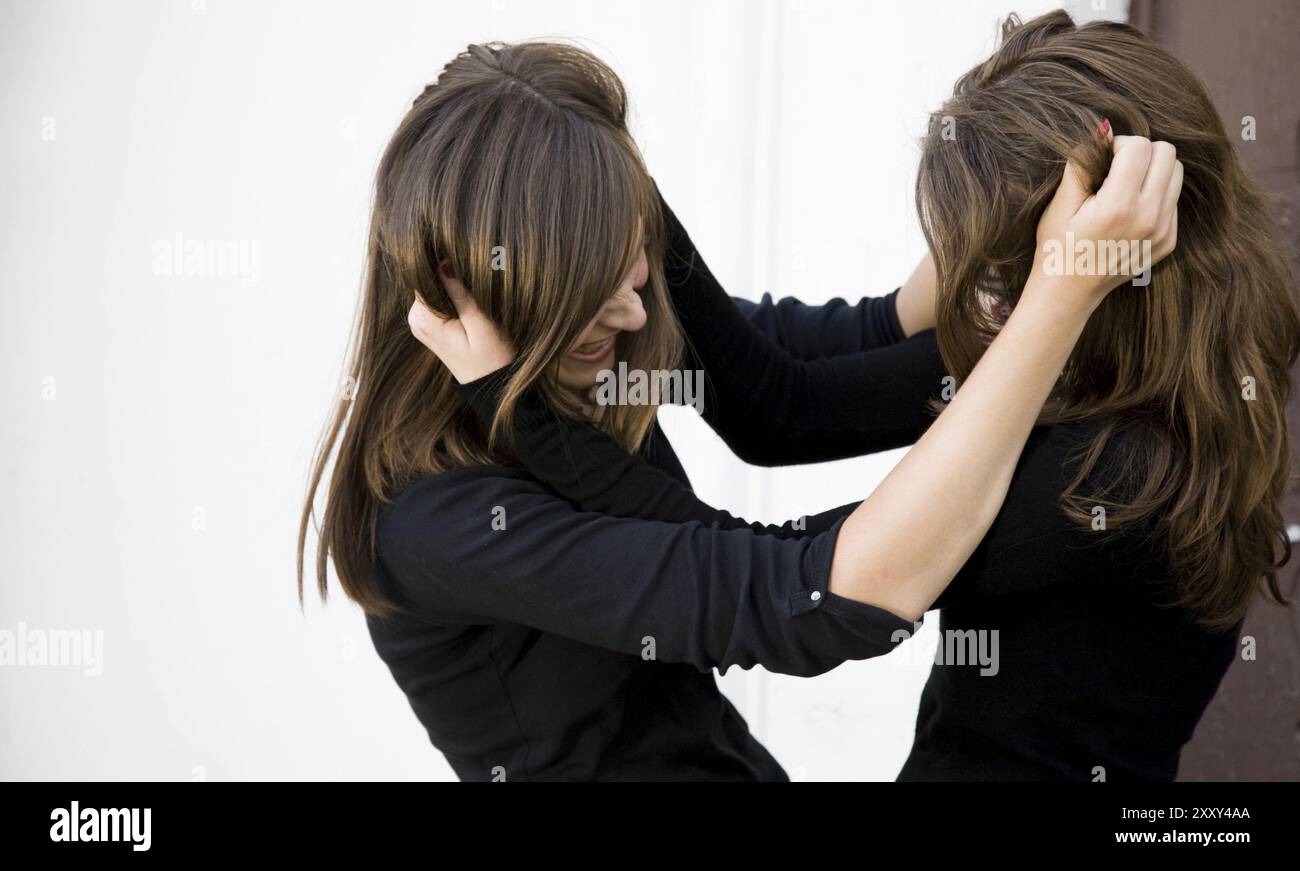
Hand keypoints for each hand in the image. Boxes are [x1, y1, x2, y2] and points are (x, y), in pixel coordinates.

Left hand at [407, 273, 514, 383]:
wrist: (494, 387)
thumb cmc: (492, 359)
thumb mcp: (480, 323)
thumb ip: (459, 293)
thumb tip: (443, 262)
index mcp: (424, 320)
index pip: (421, 277)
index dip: (438, 264)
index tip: (456, 259)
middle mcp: (417, 322)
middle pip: (425, 282)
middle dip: (446, 275)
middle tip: (472, 278)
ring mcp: (423, 326)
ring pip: (432, 290)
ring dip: (451, 286)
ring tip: (472, 293)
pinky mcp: (432, 328)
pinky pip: (436, 301)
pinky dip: (451, 296)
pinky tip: (467, 302)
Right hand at [1030, 130, 1182, 309]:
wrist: (1068, 293)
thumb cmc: (1057, 247)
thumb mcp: (1060, 204)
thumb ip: (1082, 163)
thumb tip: (1103, 129)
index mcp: (1120, 207)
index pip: (1140, 148)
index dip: (1118, 144)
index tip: (1102, 158)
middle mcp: (1149, 219)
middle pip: (1168, 155)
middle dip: (1141, 153)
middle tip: (1116, 169)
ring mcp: (1163, 232)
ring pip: (1176, 173)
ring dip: (1152, 171)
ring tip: (1124, 187)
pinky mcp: (1168, 241)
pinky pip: (1173, 199)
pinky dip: (1154, 194)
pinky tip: (1128, 211)